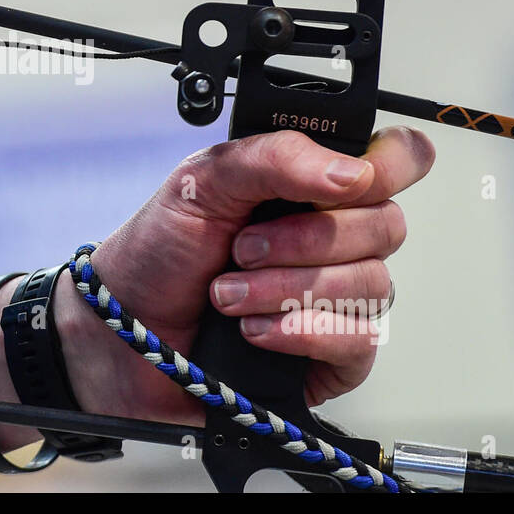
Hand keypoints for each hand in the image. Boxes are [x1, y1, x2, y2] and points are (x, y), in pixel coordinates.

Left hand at [52, 126, 434, 423]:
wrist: (120, 331)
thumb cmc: (157, 253)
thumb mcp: (202, 180)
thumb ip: (274, 158)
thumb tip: (349, 171)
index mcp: (311, 184)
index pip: (394, 159)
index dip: (388, 164)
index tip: (345, 181)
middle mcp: (332, 238)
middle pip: (386, 225)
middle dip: (305, 239)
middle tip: (242, 247)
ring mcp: (335, 298)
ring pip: (371, 284)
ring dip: (287, 289)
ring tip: (230, 293)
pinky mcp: (330, 355)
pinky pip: (359, 341)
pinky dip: (301, 332)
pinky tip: (256, 330)